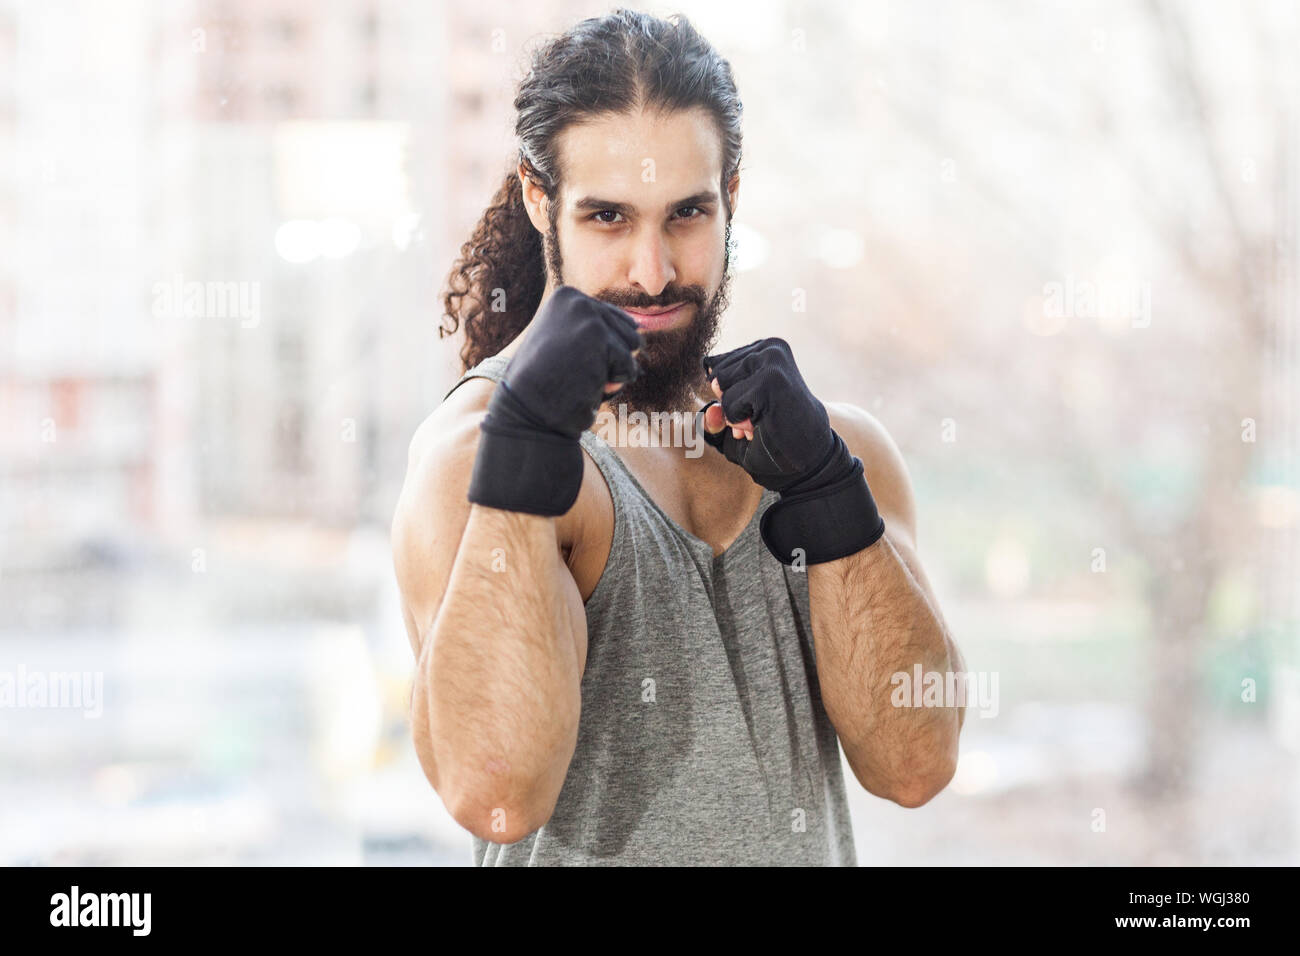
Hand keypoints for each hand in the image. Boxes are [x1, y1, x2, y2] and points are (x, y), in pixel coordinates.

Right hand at [468, 286, 642, 515]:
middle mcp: (577, 300)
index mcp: (567, 297)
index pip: (612, 321)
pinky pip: (629, 368)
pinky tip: (583, 385)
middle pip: (629, 332)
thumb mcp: (565, 344)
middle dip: (609, 362)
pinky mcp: (599, 338)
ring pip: (632, 348)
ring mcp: (587, 316)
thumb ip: (594, 330)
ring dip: (612, 372)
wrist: (526, 412)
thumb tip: (639, 325)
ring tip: (578, 378)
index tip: (564, 361)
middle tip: (571, 373)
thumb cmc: (545, 386)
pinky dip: (612, 385)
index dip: (598, 352)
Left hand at [698, 337, 885, 564]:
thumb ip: (714, 413)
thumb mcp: (734, 420)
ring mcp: (772, 360)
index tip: (755, 407)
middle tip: (761, 416)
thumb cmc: (773, 435)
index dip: (727, 396)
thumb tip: (710, 410)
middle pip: (716, 375)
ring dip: (736, 414)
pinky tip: (765, 423)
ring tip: (764, 419)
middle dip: (730, 403)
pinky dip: (740, 422)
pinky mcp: (771, 379)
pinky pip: (729, 404)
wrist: (810, 455)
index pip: (714, 366)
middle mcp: (770, 347)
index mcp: (764, 348)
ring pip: (721, 387)